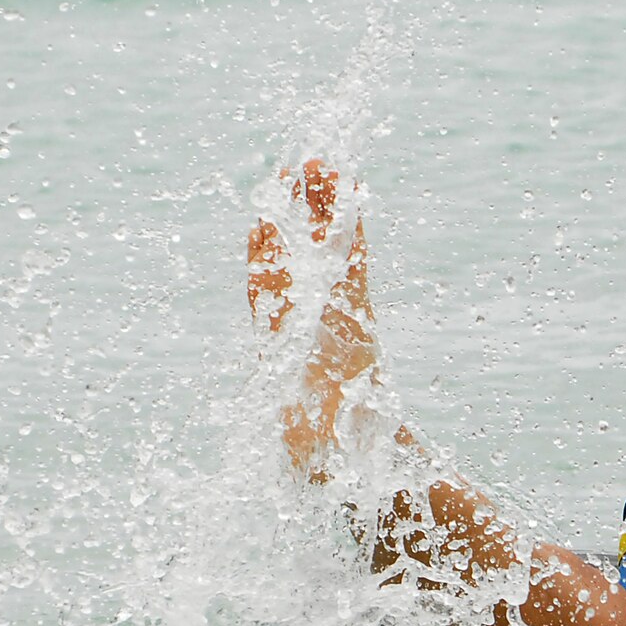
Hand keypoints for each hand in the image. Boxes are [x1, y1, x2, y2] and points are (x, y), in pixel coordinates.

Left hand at [250, 159, 380, 478]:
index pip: (266, 287)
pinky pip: (358, 259)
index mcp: (283, 343)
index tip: (262, 217)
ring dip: (324, 207)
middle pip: (297, 252)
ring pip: (326, 248)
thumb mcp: (300, 450)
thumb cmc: (320, 454)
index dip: (266, 251)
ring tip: (323, 165)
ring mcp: (336, 311)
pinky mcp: (362, 311)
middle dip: (294, 211)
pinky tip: (355, 192)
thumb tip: (287, 460)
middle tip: (292, 168)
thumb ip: (294, 444)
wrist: (352, 458)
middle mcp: (307, 318)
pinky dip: (355, 226)